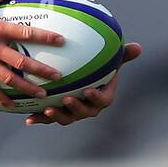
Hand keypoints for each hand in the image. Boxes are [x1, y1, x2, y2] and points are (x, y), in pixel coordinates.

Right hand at [0, 0, 64, 109]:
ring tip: (41, 94)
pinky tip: (12, 105)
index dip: (45, 37)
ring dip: (27, 88)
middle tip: (57, 76)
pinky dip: (2, 98)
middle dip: (41, 70)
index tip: (61, 41)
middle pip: (21, 62)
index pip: (26, 33)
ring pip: (9, 79)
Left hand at [24, 42, 142, 124]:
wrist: (81, 77)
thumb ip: (121, 55)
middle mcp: (88, 108)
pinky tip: (29, 119)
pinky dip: (39, 119)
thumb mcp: (109, 60)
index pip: (103, 101)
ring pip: (66, 118)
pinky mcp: (57, 114)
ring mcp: (72, 113)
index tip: (88, 91)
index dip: (96, 98)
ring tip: (47, 109)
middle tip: (67, 99)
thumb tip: (138, 47)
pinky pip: (48, 118)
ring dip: (57, 116)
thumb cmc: (98, 67)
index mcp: (102, 96)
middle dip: (76, 108)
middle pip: (84, 112)